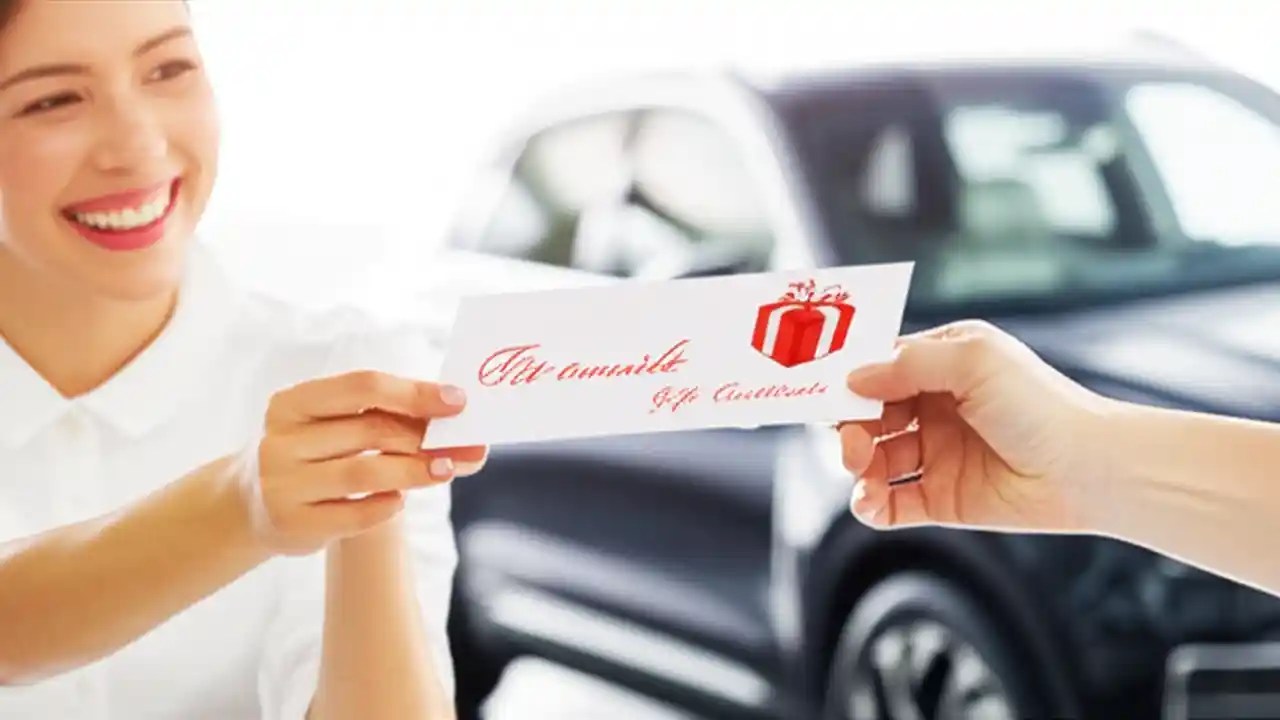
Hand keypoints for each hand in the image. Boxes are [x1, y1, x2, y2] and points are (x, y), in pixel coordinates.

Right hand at [237, 370, 487, 555]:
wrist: (249, 505)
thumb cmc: (311, 455)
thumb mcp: (330, 426)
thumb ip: (383, 419)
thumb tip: (460, 426)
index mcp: (292, 403)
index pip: (363, 387)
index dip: (415, 392)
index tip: (457, 400)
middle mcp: (281, 440)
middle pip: (370, 430)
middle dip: (424, 437)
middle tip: (463, 445)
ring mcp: (282, 484)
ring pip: (365, 473)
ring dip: (414, 471)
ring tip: (445, 470)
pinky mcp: (293, 524)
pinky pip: (354, 515)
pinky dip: (386, 505)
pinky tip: (400, 499)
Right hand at [840, 320, 1113, 532]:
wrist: (1090, 470)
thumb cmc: (1040, 404)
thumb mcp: (972, 362)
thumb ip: (906, 363)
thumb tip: (851, 378)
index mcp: (941, 364)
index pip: (877, 366)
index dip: (847, 378)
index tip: (817, 391)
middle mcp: (934, 407)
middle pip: (866, 415)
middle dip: (847, 427)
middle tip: (847, 443)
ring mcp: (936, 453)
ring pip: (872, 459)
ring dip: (855, 466)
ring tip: (860, 474)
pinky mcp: (941, 498)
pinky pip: (890, 503)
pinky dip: (870, 504)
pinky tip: (870, 503)